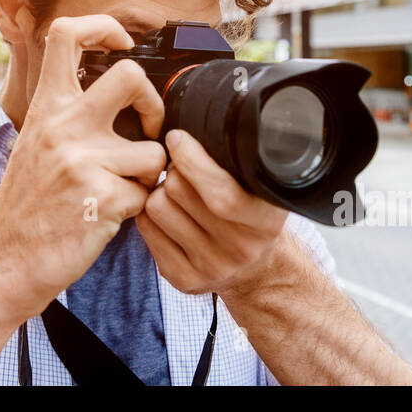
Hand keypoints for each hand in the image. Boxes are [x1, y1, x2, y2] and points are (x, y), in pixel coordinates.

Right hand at [0, 15, 167, 322]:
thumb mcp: (35, 142)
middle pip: (130, 77)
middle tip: (148, 130)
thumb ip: (67, 113)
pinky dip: (140, 208)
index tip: (123, 44)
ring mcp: (82, 161)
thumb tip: (114, 88)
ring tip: (124, 188)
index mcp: (46, 107)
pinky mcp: (102, 198)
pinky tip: (113, 215)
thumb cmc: (26, 207)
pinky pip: (148, 194)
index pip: (66, 34)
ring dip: (150, 174)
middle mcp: (63, 125)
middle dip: (154, 103)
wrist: (3, 263)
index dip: (103, 27)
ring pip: (155, 150)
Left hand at [137, 128, 288, 295]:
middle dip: (174, 170)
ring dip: (160, 192)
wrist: (256, 270)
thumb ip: (238, 163)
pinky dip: (150, 214)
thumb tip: (191, 132)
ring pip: (156, 207)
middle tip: (182, 169)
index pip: (221, 193)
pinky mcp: (184, 279)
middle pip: (178, 191)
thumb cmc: (252, 216)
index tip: (178, 138)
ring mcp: (211, 267)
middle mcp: (241, 249)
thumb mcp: (261, 189)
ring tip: (177, 194)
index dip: (192, 160)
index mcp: (265, 222)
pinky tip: (169, 214)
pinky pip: (146, 229)